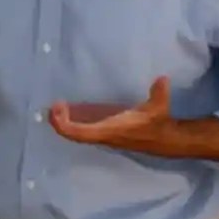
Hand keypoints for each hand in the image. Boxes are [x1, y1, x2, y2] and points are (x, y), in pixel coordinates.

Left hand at [49, 76, 172, 148]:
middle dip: (60, 122)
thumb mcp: (159, 107)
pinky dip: (72, 123)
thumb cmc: (158, 122)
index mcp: (112, 130)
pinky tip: (69, 111)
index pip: (82, 133)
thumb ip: (159, 93)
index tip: (57, 108)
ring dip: (65, 123)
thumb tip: (162, 79)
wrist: (165, 140)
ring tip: (58, 108)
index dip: (65, 125)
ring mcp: (104, 137)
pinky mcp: (105, 134)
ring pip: (77, 135)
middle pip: (74, 135)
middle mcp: (104, 136)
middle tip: (53, 106)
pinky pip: (82, 132)